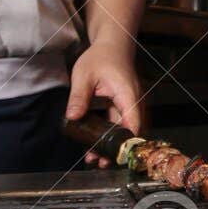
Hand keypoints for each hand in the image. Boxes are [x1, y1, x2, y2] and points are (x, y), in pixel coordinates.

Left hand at [65, 42, 143, 166]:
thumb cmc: (101, 57)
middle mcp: (134, 103)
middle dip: (116, 149)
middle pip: (130, 132)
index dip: (126, 142)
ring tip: (95, 159)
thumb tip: (73, 118)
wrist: (113, 46)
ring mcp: (131, 106)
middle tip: (99, 162)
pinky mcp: (125, 107)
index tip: (113, 155)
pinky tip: (96, 145)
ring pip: (125, 131)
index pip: (133, 124)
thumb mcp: (84, 75)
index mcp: (128, 94)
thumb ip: (79, 97)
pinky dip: (110, 136)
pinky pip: (120, 125)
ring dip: (113, 145)